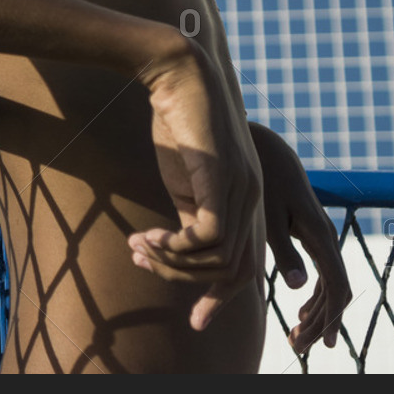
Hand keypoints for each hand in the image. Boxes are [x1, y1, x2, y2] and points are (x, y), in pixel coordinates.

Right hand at [127, 37, 262, 331]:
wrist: (177, 73)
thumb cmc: (176, 118)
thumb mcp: (184, 174)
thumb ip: (189, 210)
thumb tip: (177, 248)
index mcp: (247, 199)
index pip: (245, 264)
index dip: (221, 296)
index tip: (196, 321)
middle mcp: (254, 199)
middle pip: (235, 270)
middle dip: (189, 283)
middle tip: (142, 264)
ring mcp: (241, 189)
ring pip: (220, 258)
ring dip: (174, 263)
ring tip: (139, 246)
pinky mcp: (221, 179)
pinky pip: (208, 237)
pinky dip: (178, 247)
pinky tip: (151, 236)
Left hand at [249, 124, 351, 355]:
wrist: (266, 147)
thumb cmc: (263, 179)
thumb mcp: (269, 215)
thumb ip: (282, 249)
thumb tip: (297, 286)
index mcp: (319, 235)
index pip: (337, 286)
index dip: (330, 317)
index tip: (320, 343)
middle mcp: (326, 237)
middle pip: (336, 291)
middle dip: (321, 322)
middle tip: (299, 347)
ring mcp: (320, 235)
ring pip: (330, 283)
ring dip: (318, 312)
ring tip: (297, 336)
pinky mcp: (309, 232)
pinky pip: (322, 271)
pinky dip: (314, 294)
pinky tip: (299, 311)